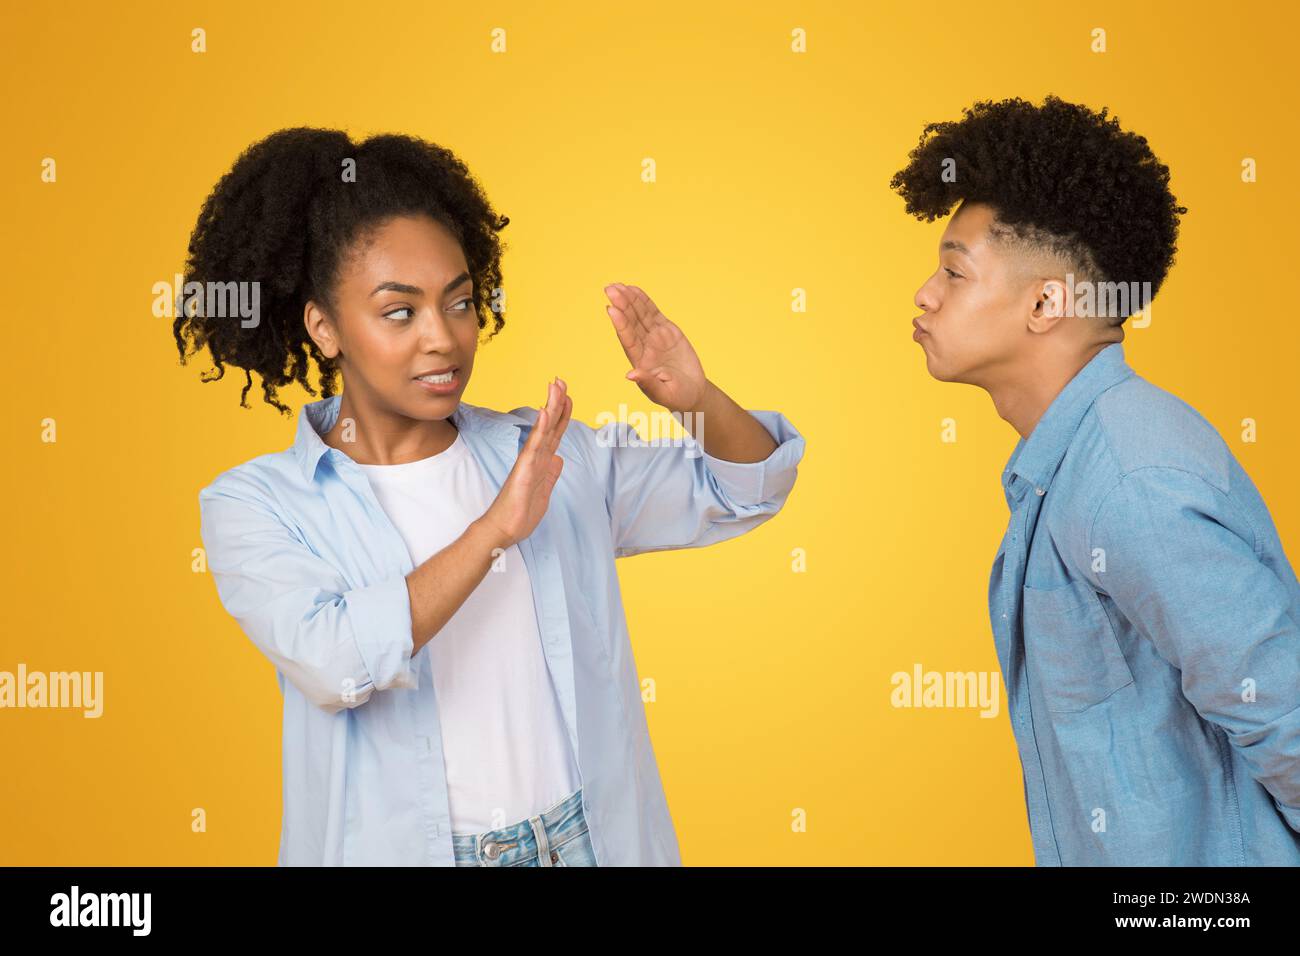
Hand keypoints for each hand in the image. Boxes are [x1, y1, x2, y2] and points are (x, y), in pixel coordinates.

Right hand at [478, 378, 572, 547]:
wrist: (504, 529)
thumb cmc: (521, 512)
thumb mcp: (544, 490)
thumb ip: (551, 473)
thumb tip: (558, 459)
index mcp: (542, 461)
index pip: (554, 432)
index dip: (562, 414)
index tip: (567, 395)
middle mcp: (535, 457)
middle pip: (549, 425)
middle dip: (557, 402)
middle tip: (560, 380)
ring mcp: (529, 462)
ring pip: (543, 430)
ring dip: (550, 407)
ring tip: (555, 386)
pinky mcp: (524, 470)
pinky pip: (534, 447)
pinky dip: (540, 429)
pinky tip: (545, 412)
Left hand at [604, 283, 707, 412]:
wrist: (692, 392)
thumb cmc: (677, 397)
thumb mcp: (664, 394)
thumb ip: (647, 384)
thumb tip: (630, 375)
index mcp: (640, 362)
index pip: (628, 340)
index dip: (620, 324)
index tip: (612, 309)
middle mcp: (644, 347)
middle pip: (631, 323)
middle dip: (622, 305)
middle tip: (610, 289)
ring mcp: (654, 338)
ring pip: (639, 315)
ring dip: (629, 300)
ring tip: (618, 285)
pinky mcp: (666, 331)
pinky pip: (653, 313)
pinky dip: (644, 301)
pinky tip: (633, 290)